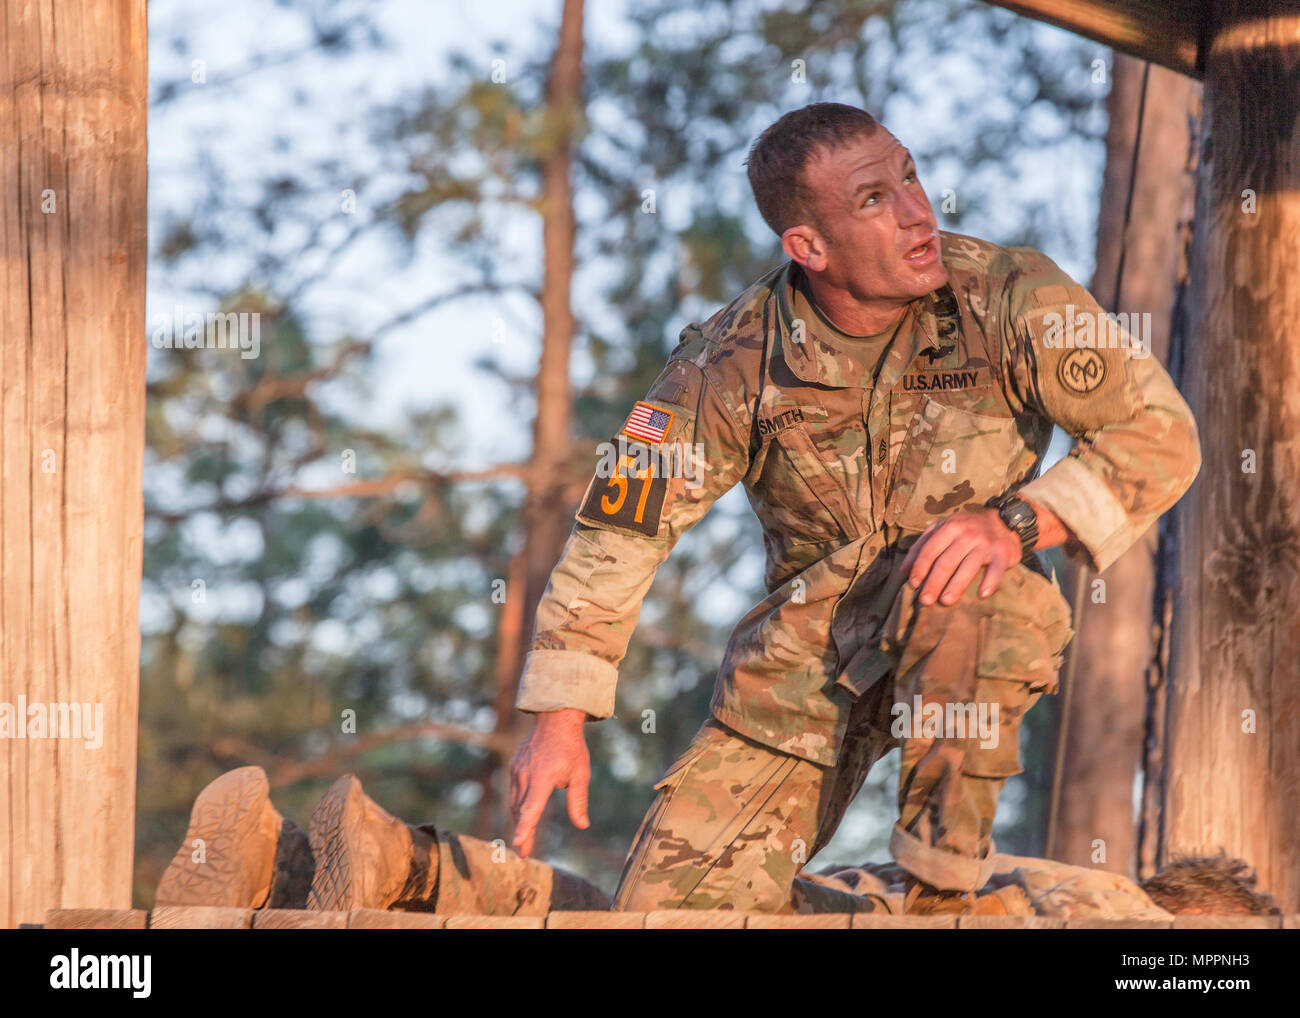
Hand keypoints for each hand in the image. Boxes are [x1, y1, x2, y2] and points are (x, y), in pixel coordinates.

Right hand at [509, 707, 590, 857]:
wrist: (555, 719)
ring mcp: (518, 770)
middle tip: (524, 852)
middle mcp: (526, 775)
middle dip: (522, 832)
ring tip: (524, 838)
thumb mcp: (580, 774)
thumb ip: (578, 801)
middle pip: (521, 810)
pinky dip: (518, 805)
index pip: (531, 808)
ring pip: (516, 802)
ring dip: (519, 819)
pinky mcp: (515, 767)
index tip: (518, 843)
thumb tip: (582, 825)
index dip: (525, 828)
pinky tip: (523, 814)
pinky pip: (515, 791)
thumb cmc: (571, 747)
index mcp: (542, 778)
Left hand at [900, 508, 1023, 606]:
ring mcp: (985, 543)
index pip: (930, 550)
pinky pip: (995, 570)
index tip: (913, 584)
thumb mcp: (943, 528)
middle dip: (933, 582)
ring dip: (956, 586)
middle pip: (946, 562)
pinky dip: (990, 583)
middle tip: (925, 600)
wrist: (1004, 521)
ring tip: (945, 601)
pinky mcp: (1002, 553)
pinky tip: (982, 595)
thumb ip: (923, 545)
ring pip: (968, 567)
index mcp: (949, 527)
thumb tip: (904, 570)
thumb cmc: (967, 528)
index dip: (920, 568)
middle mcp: (967, 534)